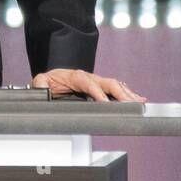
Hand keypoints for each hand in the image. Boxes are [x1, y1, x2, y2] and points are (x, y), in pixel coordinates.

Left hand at [31, 69, 146, 101]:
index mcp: (76, 76)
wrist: (55, 76)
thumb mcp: (41, 81)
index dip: (98, 93)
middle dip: (120, 93)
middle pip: (108, 83)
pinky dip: (128, 93)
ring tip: (139, 102)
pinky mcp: (101, 87)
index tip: (106, 102)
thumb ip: (41, 84)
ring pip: (115, 85)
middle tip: (129, 103)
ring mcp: (97, 81)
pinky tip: (139, 99)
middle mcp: (89, 77)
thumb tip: (42, 87)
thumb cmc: (51, 80)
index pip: (88, 84)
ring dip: (127, 94)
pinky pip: (117, 88)